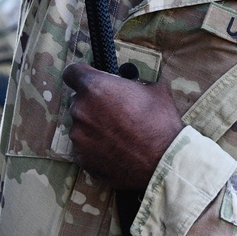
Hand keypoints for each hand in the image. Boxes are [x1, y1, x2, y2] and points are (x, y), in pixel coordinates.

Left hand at [62, 63, 184, 191]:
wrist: (164, 162)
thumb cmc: (160, 122)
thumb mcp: (152, 89)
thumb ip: (131, 82)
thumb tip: (129, 83)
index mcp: (94, 87)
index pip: (72, 72)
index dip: (82, 75)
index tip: (91, 80)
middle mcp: (80, 111)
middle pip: (78, 100)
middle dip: (92, 103)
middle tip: (113, 111)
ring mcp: (79, 137)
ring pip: (80, 125)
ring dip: (93, 126)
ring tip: (117, 135)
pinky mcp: (82, 159)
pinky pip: (85, 147)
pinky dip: (95, 147)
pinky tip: (115, 150)